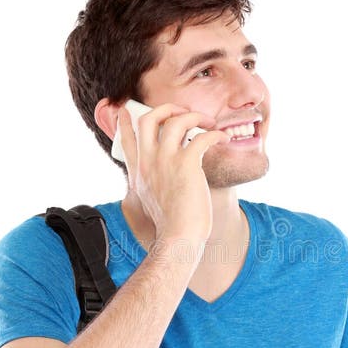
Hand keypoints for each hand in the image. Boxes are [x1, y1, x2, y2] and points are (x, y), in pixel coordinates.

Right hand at [117, 102, 231, 246]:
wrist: (178, 238)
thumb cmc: (169, 225)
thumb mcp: (148, 202)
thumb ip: (148, 185)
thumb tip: (153, 179)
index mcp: (138, 171)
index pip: (126, 139)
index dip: (125, 122)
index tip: (124, 110)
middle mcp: (148, 161)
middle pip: (148, 118)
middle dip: (166, 108)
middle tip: (182, 112)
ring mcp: (166, 160)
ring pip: (176, 120)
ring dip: (194, 116)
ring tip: (208, 122)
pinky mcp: (187, 164)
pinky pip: (202, 137)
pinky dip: (215, 134)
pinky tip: (223, 139)